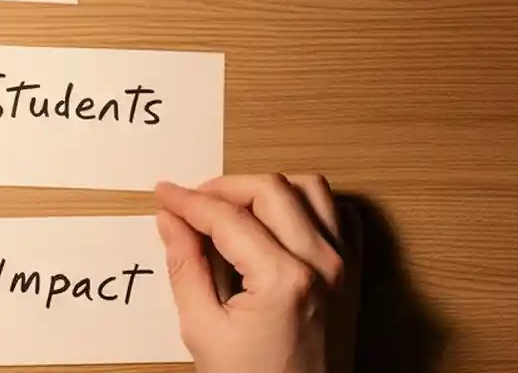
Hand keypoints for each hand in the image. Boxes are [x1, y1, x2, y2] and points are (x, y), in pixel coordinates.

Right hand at [155, 174, 360, 372]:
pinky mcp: (353, 275)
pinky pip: (340, 215)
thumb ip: (184, 266)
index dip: (188, 201)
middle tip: (192, 203)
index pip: (227, 217)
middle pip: (270, 189)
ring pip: (311, 188)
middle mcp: (322, 265)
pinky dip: (310, 205)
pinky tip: (279, 219)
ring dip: (267, 189)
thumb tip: (170, 220)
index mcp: (283, 280)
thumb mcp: (203, 330)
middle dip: (223, 188)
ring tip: (233, 208)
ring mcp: (344, 268)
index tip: (164, 195)